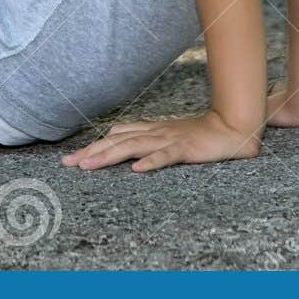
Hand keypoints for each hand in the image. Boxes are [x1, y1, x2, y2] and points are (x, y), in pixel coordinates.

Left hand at [60, 110, 260, 173]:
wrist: (230, 128)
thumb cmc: (197, 134)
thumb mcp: (165, 135)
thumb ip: (142, 136)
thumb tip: (115, 135)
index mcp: (149, 130)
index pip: (114, 136)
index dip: (92, 147)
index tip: (70, 159)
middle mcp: (154, 132)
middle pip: (117, 141)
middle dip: (91, 152)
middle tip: (69, 163)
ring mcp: (169, 139)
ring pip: (134, 146)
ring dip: (110, 155)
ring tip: (89, 166)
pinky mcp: (185, 148)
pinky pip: (166, 156)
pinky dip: (151, 162)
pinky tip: (137, 170)